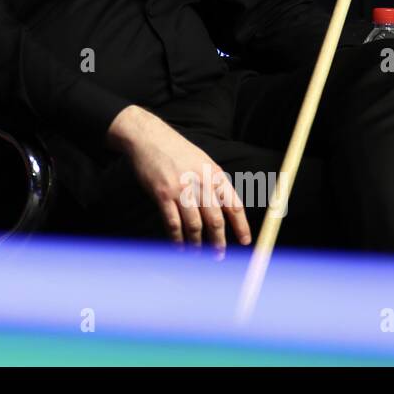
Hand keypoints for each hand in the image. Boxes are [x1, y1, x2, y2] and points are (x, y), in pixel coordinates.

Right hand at [107, 105, 250, 255]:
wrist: (149, 138)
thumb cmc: (176, 151)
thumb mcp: (202, 162)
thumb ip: (213, 184)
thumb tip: (225, 210)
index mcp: (214, 174)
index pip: (233, 205)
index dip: (241, 226)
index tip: (244, 241)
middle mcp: (200, 183)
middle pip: (215, 220)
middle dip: (218, 242)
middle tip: (219, 255)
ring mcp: (181, 189)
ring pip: (194, 225)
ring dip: (197, 244)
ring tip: (198, 254)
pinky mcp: (163, 194)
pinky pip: (173, 223)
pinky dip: (177, 239)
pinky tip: (179, 246)